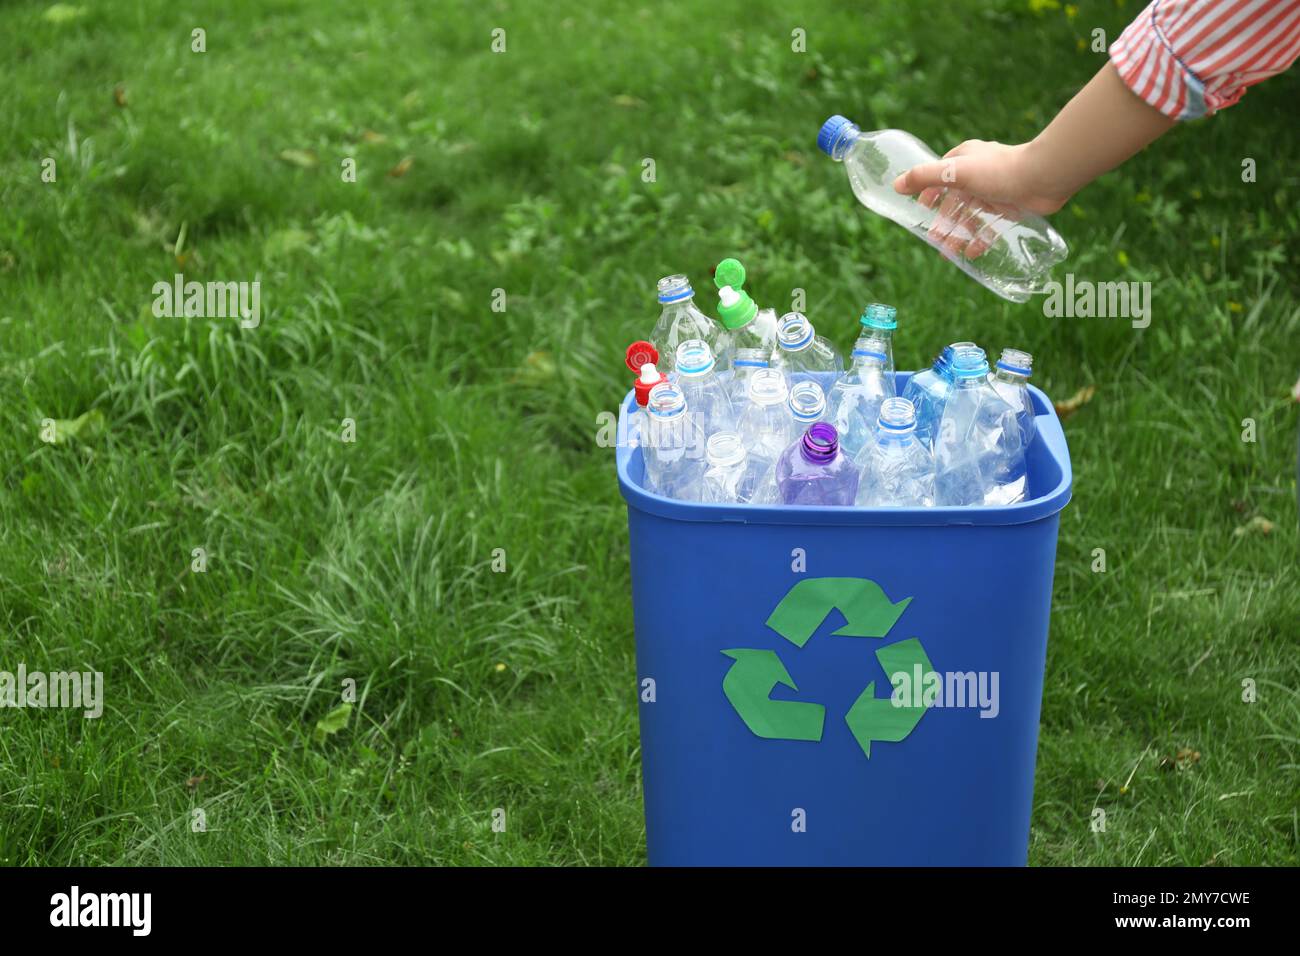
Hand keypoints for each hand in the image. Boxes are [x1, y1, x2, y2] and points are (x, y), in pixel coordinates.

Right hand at [892, 140, 1069, 258]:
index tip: (920, 212)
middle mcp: (979, 172)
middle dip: (943, 221)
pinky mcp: (1010, 205)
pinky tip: (973, 254)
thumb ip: (925, 177)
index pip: (940, 175)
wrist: (1045, 177)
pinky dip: (980, 239)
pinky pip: (990, 225)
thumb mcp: (956, 172)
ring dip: (959, 233)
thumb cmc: (999, 171)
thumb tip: (897, 185)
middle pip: (954, 199)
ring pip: (971, 215)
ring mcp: (995, 189)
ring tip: (949, 253)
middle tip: (934, 241)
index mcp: (965, 158)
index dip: (928, 194)